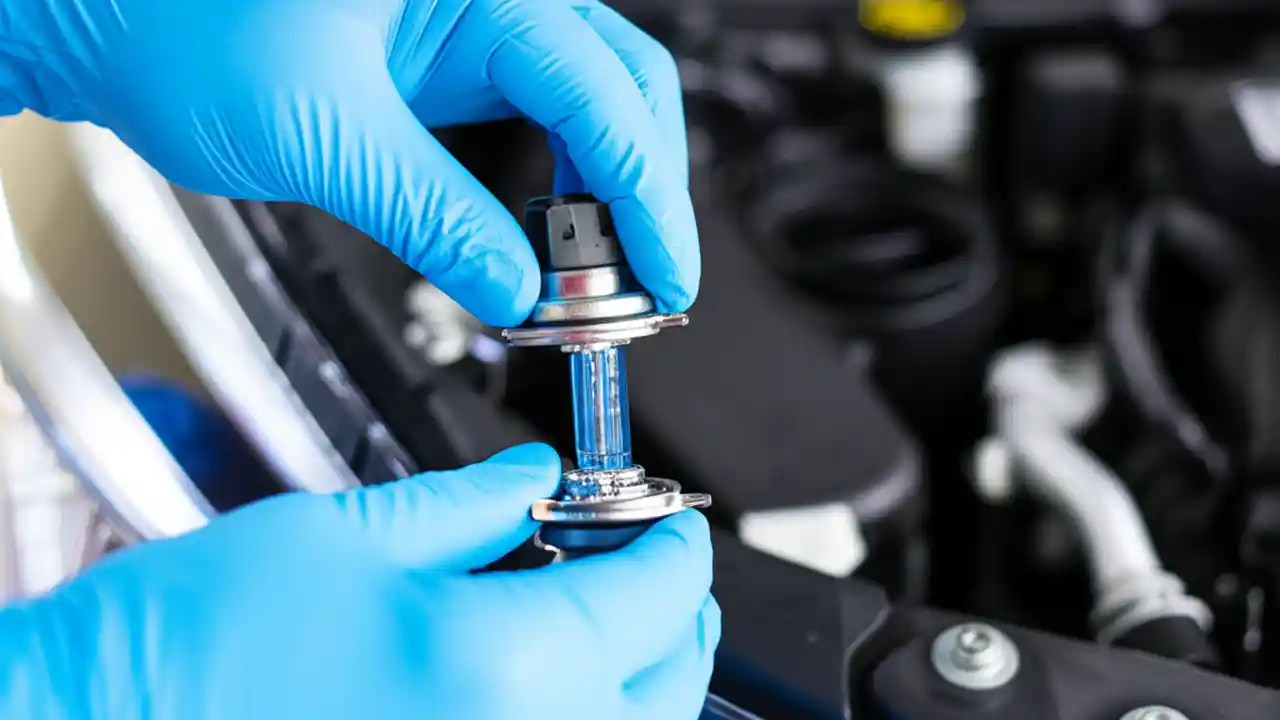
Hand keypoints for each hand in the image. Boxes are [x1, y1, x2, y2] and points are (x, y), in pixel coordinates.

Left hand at [0, 0, 698, 323]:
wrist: (107, 19)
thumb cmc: (175, 30)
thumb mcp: (325, 138)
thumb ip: (439, 220)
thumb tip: (516, 288)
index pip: (603, 93)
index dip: (645, 198)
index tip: (663, 277)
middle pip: (623, 88)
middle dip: (642, 194)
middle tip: (644, 288)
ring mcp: (475, 25)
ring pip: (592, 107)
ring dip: (605, 197)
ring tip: (596, 283)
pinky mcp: (453, 63)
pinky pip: (542, 121)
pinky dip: (560, 188)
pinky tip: (555, 241)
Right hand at [0, 444, 718, 718]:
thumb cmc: (191, 648)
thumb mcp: (345, 532)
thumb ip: (469, 504)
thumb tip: (534, 479)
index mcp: (501, 664)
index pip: (654, 597)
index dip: (675, 546)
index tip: (669, 526)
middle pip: (666, 685)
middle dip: (675, 615)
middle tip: (650, 565)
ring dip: (640, 677)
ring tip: (607, 619)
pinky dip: (585, 719)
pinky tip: (549, 680)